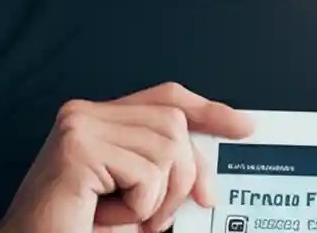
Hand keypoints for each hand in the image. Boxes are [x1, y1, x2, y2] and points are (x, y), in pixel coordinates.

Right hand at [0, 82, 254, 232]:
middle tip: (155, 217)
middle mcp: (83, 113)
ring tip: (123, 217)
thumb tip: (207, 172)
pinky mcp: (78, 149)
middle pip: (174, 124)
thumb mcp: (129, 195)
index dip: (208, 109)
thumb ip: (160, 170)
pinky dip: (138, 209)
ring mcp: (78, 127)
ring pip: (166, 150)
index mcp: (95, 118)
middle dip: (183, 176)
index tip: (243, 126)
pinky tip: (104, 217)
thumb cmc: (73, 229)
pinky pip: (146, 174)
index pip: (164, 98)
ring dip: (156, 200)